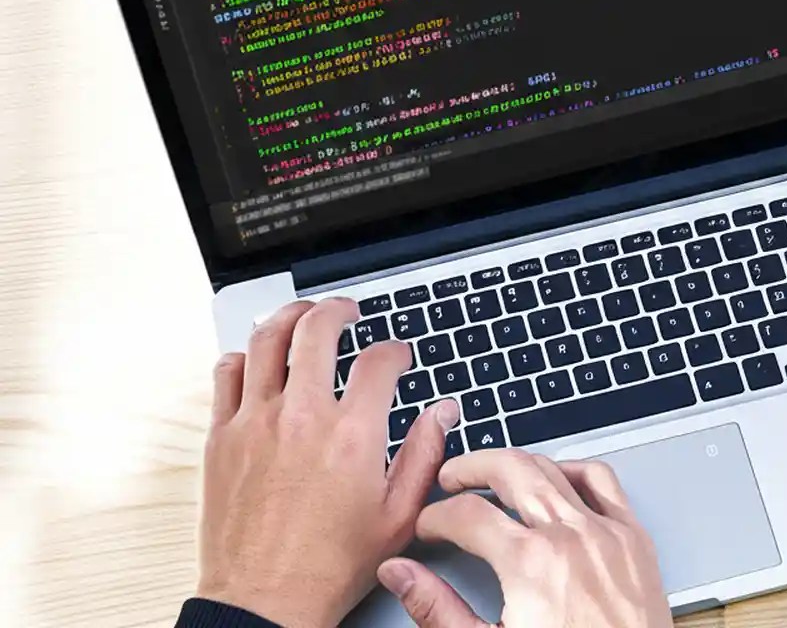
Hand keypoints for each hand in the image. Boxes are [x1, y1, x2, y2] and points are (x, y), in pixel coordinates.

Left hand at [198, 299, 460, 627]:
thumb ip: (425, 455)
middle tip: (348, 311)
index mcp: (353, 435)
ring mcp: (256, 422)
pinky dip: (245, 355)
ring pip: (268, 340)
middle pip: (318, 330)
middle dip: (339, 310)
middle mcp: (303, 417)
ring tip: (303, 315)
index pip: (378, 361)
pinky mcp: (222, 437)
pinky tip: (258, 358)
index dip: (395, 350)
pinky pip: (227, 374)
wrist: (265, 599)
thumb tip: (442, 414)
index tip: (397, 355)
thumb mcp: (399, 515)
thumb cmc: (330, 566)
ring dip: (290, 317)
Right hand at [376, 450, 672, 627]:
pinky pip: (603, 481)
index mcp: (529, 564)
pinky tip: (558, 480)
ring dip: (517, 465)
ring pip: (553, 467)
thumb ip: (438, 609)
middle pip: (509, 469)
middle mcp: (570, 536)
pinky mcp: (634, 538)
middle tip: (450, 480)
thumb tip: (400, 575)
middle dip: (469, 469)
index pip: (465, 515)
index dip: (435, 517)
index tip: (427, 528)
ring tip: (495, 477)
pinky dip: (574, 471)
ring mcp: (606, 532)